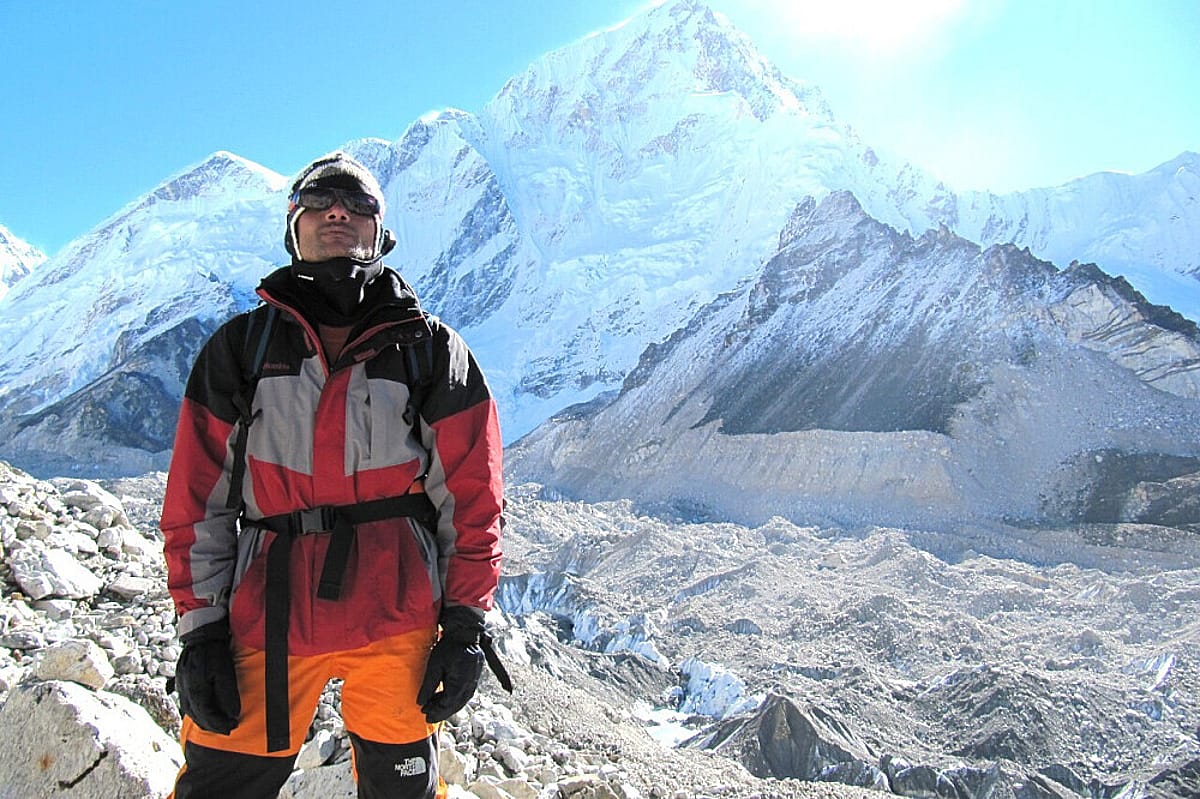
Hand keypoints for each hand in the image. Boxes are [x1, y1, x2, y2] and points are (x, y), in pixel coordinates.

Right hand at [175, 619, 240, 733]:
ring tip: (218, 724)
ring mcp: (181, 685)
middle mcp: (185, 690)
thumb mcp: (225, 670)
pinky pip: (187, 701)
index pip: (207, 714)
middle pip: (197, 715)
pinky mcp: (181, 680)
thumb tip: (233, 714)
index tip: (232, 727)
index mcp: (195, 688)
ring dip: (204, 720)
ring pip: (190, 710)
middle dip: (213, 725)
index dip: (219, 723)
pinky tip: (205, 712)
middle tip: (228, 729)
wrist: (201, 633)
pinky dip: (197, 710)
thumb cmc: (215, 651)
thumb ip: (227, 693)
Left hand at [417, 606, 484, 722]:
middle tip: (428, 716)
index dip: (436, 711)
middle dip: (441, 713)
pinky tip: (443, 698)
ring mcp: (473, 682)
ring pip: (460, 702)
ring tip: (433, 708)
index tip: (424, 714)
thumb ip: (428, 685)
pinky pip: (464, 695)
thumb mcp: (435, 665)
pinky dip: (453, 700)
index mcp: (460, 683)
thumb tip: (420, 703)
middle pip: (455, 706)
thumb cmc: (449, 647)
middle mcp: (469, 686)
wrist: (466, 634)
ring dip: (447, 707)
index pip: (447, 704)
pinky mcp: (474, 679)